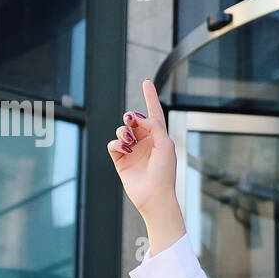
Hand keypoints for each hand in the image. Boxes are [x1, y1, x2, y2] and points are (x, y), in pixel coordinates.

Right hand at [109, 79, 176, 218]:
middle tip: (131, 120)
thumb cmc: (164, 172)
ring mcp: (132, 151)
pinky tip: (125, 150)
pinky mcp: (120, 160)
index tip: (146, 82)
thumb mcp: (165, 144)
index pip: (154, 112)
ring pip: (121, 130)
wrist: (154, 195)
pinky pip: (113, 144)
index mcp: (160, 137)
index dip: (150, 97)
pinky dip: (117, 144)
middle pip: (134, 120)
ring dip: (124, 131)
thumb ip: (153, 125)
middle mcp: (146, 142)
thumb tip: (137, 117)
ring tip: (129, 141)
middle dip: (131, 117)